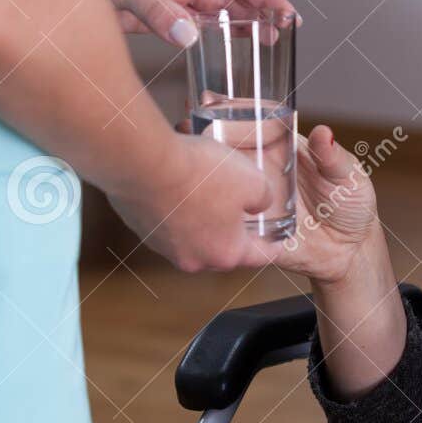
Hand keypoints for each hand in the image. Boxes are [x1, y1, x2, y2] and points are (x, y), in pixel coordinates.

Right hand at [106, 133, 285, 273]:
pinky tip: (180, 185)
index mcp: (226, 254)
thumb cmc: (200, 175)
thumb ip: (264, 198)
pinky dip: (177, 208)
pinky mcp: (142, 229)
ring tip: (206, 190)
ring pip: (193, 235)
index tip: (279, 243)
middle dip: (233, 229)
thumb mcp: (253, 180)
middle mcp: (194, 259)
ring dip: (202, 217)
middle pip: (223, 247)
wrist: (144, 163)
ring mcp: (164, 247)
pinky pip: (169, 222)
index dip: (273, 246)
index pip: (260, 256)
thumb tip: (259, 204)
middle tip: (239, 209)